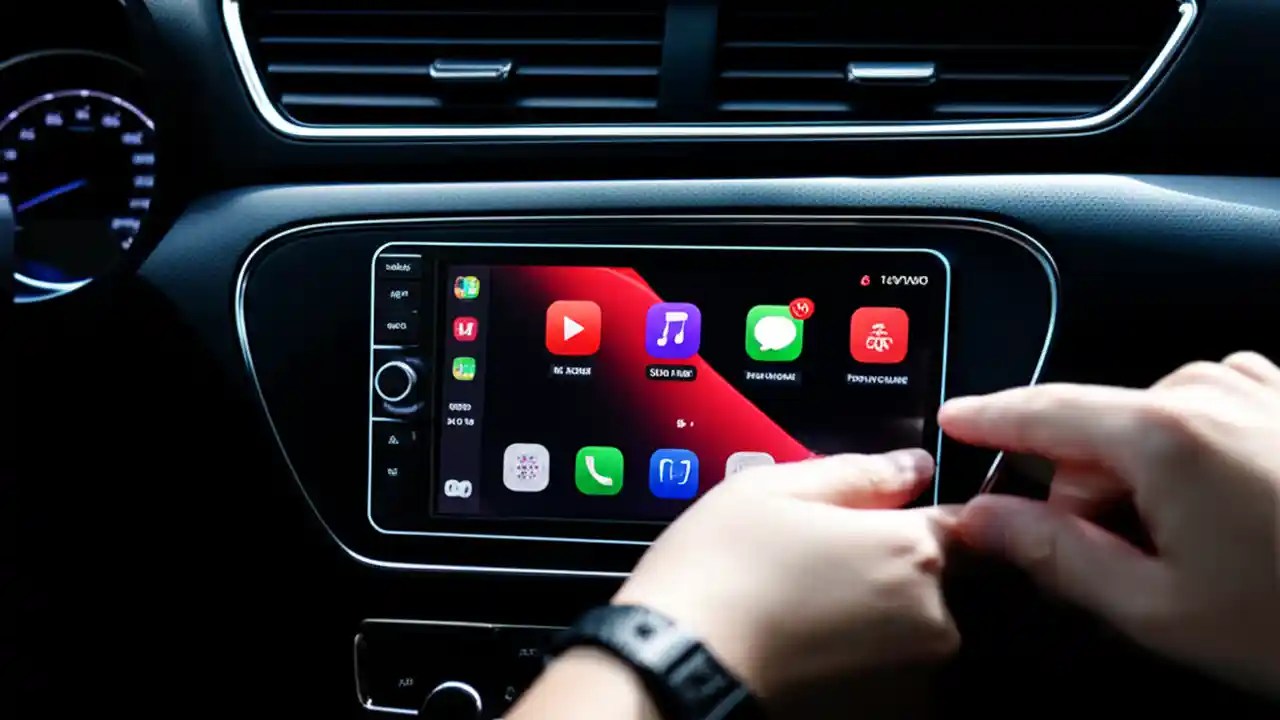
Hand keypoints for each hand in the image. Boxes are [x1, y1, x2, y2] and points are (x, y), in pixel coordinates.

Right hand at [613, 449, 959, 712]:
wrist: (677, 665)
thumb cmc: (716, 574)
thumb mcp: (774, 489)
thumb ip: (858, 474)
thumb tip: (912, 466)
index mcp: (910, 549)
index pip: (956, 521)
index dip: (912, 518)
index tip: (872, 527)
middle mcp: (930, 618)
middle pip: (933, 580)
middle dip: (887, 570)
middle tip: (816, 571)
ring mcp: (913, 677)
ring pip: (910, 630)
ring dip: (875, 619)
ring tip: (804, 612)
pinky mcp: (891, 714)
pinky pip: (891, 675)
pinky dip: (860, 663)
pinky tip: (806, 649)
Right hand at [939, 352, 1279, 695]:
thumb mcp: (1156, 607)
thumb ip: (1053, 553)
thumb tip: (984, 519)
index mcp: (1163, 434)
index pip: (1043, 411)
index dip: (990, 417)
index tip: (957, 419)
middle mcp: (1210, 392)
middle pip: (1100, 423)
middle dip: (1088, 484)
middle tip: (1117, 558)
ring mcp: (1261, 389)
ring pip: (1155, 416)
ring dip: (1144, 470)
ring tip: (1186, 543)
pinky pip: (1211, 405)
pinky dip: (1193, 449)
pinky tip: (1225, 506)